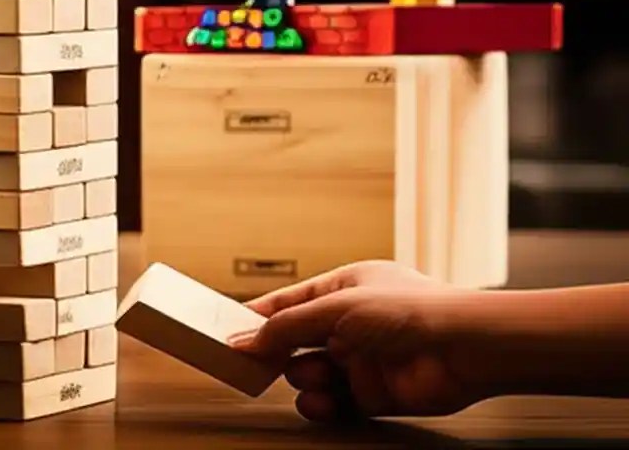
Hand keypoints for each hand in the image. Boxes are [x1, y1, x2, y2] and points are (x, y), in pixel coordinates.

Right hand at [228, 261, 487, 420]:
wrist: (467, 349)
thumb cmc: (413, 311)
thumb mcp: (337, 309)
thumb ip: (286, 327)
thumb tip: (244, 339)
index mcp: (343, 289)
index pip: (287, 303)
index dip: (256, 318)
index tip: (226, 332)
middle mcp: (351, 323)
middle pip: (295, 341)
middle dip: (275, 353)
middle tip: (250, 365)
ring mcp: (361, 358)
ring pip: (310, 373)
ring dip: (303, 378)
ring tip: (310, 378)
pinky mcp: (373, 393)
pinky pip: (334, 401)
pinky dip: (321, 404)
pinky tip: (318, 402)